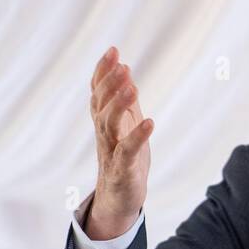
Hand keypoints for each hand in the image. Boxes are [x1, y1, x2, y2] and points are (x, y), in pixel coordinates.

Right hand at [87, 46, 153, 239]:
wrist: (119, 198)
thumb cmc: (124, 158)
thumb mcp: (125, 124)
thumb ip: (125, 98)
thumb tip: (125, 68)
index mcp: (104, 121)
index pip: (98, 92)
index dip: (103, 72)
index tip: (113, 50)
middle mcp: (104, 134)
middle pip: (100, 105)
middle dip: (109, 84)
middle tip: (121, 66)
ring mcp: (112, 151)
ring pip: (109, 125)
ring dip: (119, 105)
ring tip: (132, 88)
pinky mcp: (123, 169)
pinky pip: (128, 151)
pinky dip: (138, 137)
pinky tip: (149, 122)